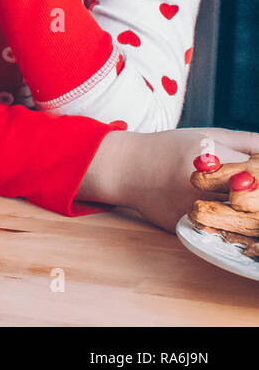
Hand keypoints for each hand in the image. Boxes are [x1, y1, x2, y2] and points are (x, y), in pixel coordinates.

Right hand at [82, 128, 258, 232]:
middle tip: (255, 200)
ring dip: (249, 219)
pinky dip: (230, 232)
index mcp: (211, 157)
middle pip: (249, 201)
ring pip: (236, 222)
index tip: (258, 182)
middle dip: (257, 201)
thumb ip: (246, 141)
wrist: (125, 167)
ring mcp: (189, 206)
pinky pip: (215, 233)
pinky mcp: (182, 225)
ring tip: (250, 213)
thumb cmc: (168, 147)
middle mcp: (200, 184)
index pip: (256, 174)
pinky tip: (239, 228)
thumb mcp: (207, 135)